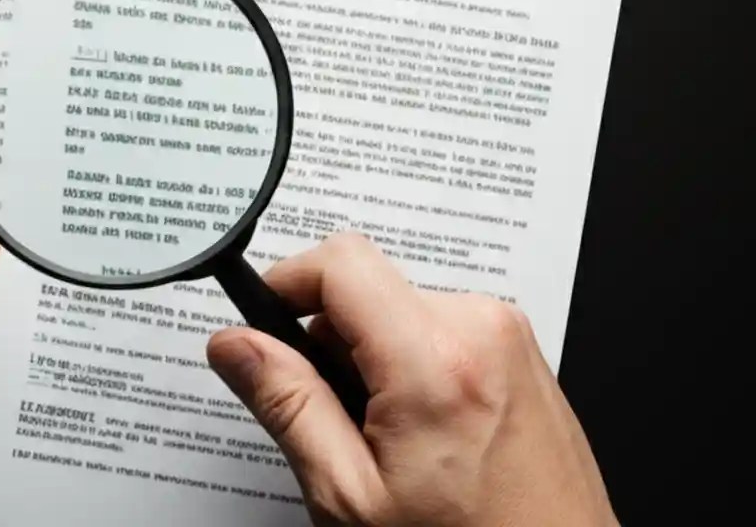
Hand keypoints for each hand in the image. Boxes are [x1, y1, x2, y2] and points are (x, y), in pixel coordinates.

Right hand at [206, 233, 616, 526]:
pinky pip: (439, 330)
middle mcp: (483, 328)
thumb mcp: (351, 495)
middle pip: (367, 287)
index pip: (340, 261)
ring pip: (399, 309)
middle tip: (329, 418)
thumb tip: (235, 346)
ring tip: (385, 439)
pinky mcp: (520, 353)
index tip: (261, 323)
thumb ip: (288, 405)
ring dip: (371, 358)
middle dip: (329, 341)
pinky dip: (410, 366)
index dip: (285, 282)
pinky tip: (422, 434)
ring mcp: (509, 338)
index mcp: (435, 359)